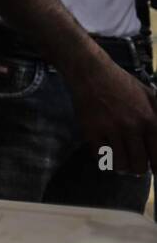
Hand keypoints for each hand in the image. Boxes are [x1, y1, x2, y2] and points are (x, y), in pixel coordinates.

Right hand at [66, 58, 156, 175]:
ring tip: (119, 160)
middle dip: (137, 169)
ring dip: (120, 166)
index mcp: (150, 119)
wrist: (92, 73)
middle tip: (133, 163)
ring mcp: (111, 129)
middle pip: (139, 166)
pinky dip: (103, 157)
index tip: (152, 168)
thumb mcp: (150, 96)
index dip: (156, 166)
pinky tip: (105, 149)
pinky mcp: (91, 131)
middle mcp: (133, 127)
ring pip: (120, 165)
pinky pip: (100, 156)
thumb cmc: (123, 84)